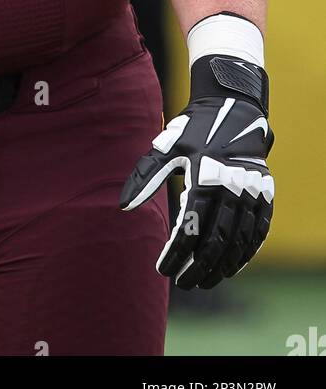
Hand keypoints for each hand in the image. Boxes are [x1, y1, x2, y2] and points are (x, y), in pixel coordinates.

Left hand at [120, 53, 273, 289]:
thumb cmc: (193, 127)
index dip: (176, 254)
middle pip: (215, 242)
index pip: (189, 228)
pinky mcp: (265, 193)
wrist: (234, 105)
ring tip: (205, 280)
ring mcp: (252, 192)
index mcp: (204, 176)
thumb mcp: (167, 147)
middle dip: (198, 267)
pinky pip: (258, 231)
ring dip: (222, 266)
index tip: (163, 269)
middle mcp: (231, 187)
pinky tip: (232, 266)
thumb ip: (145, 177)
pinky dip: (246, 253)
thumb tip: (123, 207)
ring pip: (238, 242)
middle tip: (183, 282)